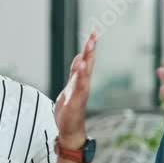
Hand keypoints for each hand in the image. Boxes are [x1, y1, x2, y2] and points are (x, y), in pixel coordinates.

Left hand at [54, 32, 96, 146]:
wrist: (70, 130)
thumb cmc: (70, 110)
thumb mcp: (71, 86)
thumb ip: (76, 72)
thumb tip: (80, 57)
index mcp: (81, 81)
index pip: (86, 60)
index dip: (89, 47)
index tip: (94, 32)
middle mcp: (83, 85)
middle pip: (88, 64)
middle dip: (90, 50)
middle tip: (93, 35)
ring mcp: (80, 94)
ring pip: (85, 74)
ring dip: (88, 60)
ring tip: (89, 47)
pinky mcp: (76, 102)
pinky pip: (79, 88)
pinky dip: (81, 77)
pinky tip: (82, 67)